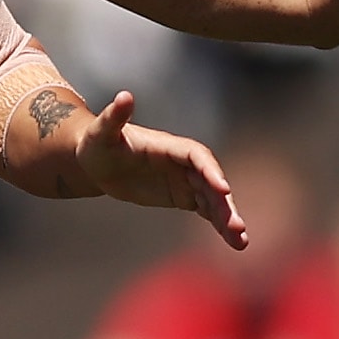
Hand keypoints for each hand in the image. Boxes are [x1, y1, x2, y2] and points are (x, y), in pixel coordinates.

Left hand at [70, 89, 246, 249]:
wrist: (97, 160)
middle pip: (211, 181)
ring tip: (241, 242)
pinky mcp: (183, 195)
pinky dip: (220, 224)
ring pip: (213, 199)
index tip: (223, 190)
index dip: (211, 171)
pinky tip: (234, 241)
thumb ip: (114, 116)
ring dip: (228, 218)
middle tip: (238, 227)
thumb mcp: (102, 132)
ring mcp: (185, 179)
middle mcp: (183, 162)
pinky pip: (206, 210)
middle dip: (224, 204)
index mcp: (169, 146)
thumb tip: (124, 96)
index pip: (197, 156)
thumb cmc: (97, 143)